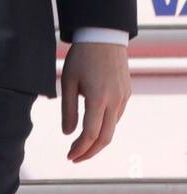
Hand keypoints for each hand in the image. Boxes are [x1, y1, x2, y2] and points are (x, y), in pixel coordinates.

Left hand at [59, 41, 130, 162]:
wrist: (105, 35)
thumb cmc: (82, 57)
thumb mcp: (68, 84)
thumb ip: (68, 111)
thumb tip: (68, 134)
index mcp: (99, 99)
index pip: (91, 135)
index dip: (80, 150)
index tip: (69, 156)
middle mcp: (115, 100)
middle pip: (105, 137)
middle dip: (89, 152)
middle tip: (74, 158)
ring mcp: (123, 96)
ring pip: (112, 128)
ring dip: (96, 141)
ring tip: (79, 146)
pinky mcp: (126, 92)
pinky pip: (117, 117)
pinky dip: (104, 128)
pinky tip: (92, 130)